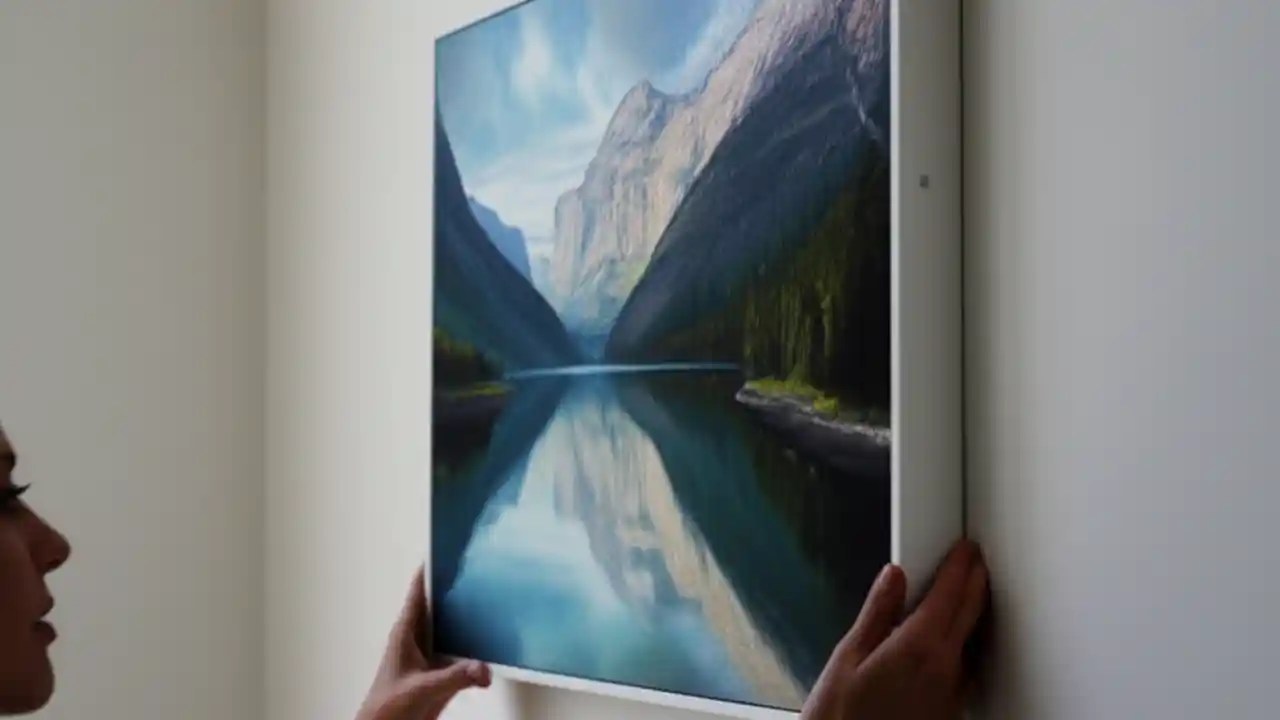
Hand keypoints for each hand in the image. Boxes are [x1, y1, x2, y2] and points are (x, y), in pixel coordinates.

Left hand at [356, 567, 491, 719]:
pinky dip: (477, 647)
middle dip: (457, 588)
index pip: (418, 591)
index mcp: (406, 632)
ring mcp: (431, 655)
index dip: (431, 569)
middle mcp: (420, 638)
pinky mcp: (441, 672)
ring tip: (493, 598)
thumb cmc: (387, 708)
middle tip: (479, 568)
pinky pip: (463, 652)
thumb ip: (454, 677)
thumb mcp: (422, 688)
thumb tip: (484, 666)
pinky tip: (495, 643)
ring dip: (470, 617)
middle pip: (440, 604)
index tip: (447, 548)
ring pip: (454, 626)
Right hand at [801, 540, 988, 719]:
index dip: (961, 567)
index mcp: (917, 648)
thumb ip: (877, 613)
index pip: (950, 595)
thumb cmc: (839, 719)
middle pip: (970, 615)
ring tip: (968, 593)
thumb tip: (894, 578)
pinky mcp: (949, 711)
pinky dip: (962, 642)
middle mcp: (943, 670)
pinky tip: (952, 641)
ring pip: (970, 641)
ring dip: (973, 613)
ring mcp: (950, 694)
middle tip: (974, 563)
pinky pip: (964, 666)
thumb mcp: (848, 657)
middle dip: (975, 584)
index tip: (966, 550)